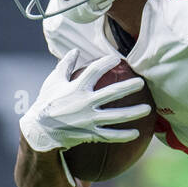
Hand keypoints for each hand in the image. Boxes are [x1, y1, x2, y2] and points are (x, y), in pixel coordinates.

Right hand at [19, 49, 150, 153]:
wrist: (40, 130)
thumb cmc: (46, 103)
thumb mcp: (53, 81)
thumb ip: (66, 65)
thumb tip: (75, 50)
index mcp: (77, 87)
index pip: (96, 70)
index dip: (107, 62)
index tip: (117, 59)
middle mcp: (86, 102)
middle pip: (113, 92)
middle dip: (129, 86)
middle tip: (142, 82)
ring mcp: (89, 119)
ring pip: (116, 116)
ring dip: (133, 112)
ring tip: (147, 108)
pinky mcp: (90, 134)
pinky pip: (110, 135)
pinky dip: (123, 136)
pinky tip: (136, 134)